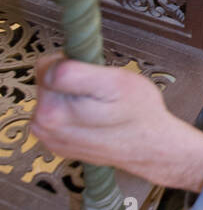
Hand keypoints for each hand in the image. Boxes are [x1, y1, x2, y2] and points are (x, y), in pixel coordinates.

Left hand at [30, 54, 202, 191]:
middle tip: (100, 93)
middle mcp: (44, 125)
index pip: (47, 65)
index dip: (73, 62)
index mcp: (53, 109)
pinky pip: (57, 110)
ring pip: (52, 94)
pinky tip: (93, 118)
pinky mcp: (54, 142)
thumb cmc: (138, 113)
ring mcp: (48, 136)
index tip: (93, 75)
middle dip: (73, 80)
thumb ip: (74, 71)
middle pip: (47, 80)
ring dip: (72, 95)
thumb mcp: (115, 80)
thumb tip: (49, 66)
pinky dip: (73, 110)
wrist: (150, 147)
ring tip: (99, 107)